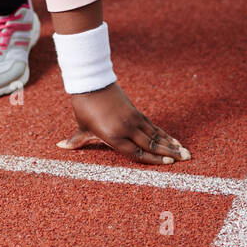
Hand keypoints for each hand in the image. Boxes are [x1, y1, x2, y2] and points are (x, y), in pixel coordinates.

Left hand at [59, 82, 189, 164]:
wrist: (91, 82)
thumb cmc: (84, 107)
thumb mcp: (81, 126)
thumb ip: (76, 140)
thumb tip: (60, 146)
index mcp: (112, 136)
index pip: (137, 153)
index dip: (154, 159)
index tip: (168, 164)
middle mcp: (126, 129)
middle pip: (151, 144)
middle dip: (170, 153)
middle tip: (186, 159)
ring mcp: (132, 119)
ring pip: (155, 134)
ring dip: (171, 144)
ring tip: (185, 152)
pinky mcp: (136, 111)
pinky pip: (153, 126)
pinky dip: (164, 133)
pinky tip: (173, 140)